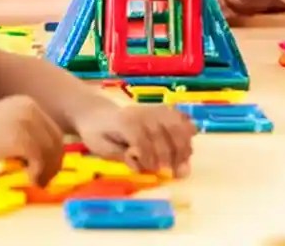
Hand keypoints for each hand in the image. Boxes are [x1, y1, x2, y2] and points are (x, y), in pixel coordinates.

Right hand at [0, 95, 65, 185]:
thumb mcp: (4, 128)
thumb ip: (23, 135)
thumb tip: (41, 159)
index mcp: (28, 105)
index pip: (53, 130)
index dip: (54, 152)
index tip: (49, 169)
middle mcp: (31, 109)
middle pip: (56, 140)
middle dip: (55, 163)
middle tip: (47, 180)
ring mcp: (27, 122)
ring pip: (51, 151)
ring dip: (48, 171)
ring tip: (39, 183)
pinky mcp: (21, 137)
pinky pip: (40, 158)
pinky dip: (39, 172)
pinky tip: (30, 179)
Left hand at [73, 103, 196, 176]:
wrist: (96, 112)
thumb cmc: (98, 134)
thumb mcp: (101, 147)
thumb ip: (120, 155)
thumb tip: (139, 163)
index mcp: (125, 122)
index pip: (143, 138)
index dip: (150, 157)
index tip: (155, 172)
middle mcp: (143, 113)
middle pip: (165, 132)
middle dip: (173, 154)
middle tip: (176, 173)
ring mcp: (153, 110)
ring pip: (177, 124)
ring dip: (184, 145)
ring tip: (184, 164)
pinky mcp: (160, 110)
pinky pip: (180, 117)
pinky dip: (187, 130)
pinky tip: (188, 144)